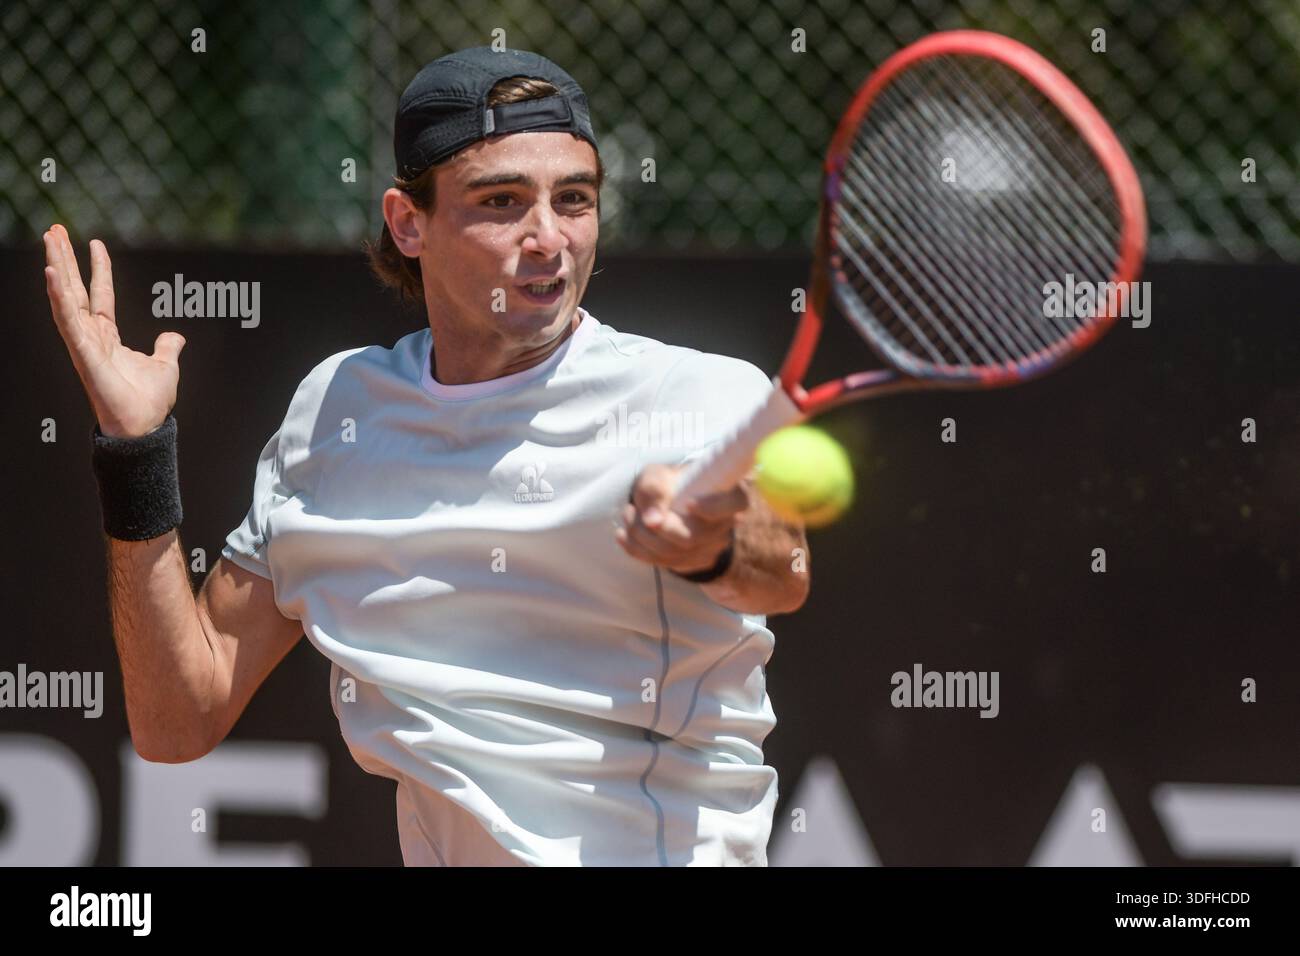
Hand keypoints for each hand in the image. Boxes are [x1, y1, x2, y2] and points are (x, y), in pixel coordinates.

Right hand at [43, 224, 185, 437]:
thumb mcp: (165, 366)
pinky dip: (58, 296)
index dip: (98, 268)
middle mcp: (91, 336)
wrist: (145, 427)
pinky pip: (67, 319)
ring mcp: (84, 343)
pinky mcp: (82, 352)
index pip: (100, 293)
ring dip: (57, 267)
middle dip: (65, 259)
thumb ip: (167, 348)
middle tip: (55, 230)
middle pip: (74, 289)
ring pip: (66, 297)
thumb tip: (175, 336)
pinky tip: (51, 273)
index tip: (94, 243)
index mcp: (108, 336)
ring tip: (50, 239)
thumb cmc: (149, 402)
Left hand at [616, 463, 746, 575]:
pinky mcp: (692, 562)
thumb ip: (655, 489)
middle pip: (694, 536)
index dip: (712, 506)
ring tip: (627, 514)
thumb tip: (652, 521)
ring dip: (641, 536)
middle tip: (631, 509)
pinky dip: (637, 549)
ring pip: (674, 553)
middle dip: (657, 526)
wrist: (666, 502)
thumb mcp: (658, 475)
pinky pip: (663, 562)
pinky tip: (623, 534)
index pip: (734, 503)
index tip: (688, 503)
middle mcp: (725, 524)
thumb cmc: (668, 484)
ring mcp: (710, 547)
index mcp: (728, 494)